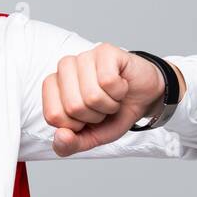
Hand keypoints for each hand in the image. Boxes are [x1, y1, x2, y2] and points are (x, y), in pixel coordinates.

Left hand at [41, 44, 179, 155]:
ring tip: (112, 96)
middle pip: (73, 106)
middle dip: (94, 115)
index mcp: (53, 87)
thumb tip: (61, 137)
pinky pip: (108, 81)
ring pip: (91, 95)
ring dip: (108, 104)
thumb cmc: (113, 113)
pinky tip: (121, 85)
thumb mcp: (90, 137)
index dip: (75, 125)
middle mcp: (64, 68)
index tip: (86, 118)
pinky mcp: (105, 50)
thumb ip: (69, 145)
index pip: (53, 116)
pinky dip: (119, 91)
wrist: (144, 97)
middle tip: (103, 107)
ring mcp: (84, 57)